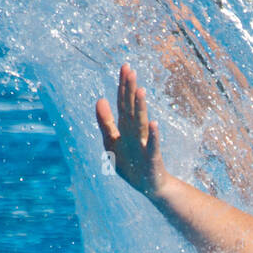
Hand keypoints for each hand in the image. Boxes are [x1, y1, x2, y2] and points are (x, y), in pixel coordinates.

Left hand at [96, 63, 167, 197]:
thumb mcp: (112, 143)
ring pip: (141, 123)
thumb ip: (104, 122)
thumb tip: (99, 99)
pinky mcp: (152, 158)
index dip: (122, 86)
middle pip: (131, 108)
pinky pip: (152, 146)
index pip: (123, 103)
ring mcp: (144, 144)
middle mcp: (136, 133)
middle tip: (130, 69)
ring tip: (140, 90)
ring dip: (140, 107)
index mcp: (126, 128)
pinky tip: (153, 124)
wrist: (150, 186)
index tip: (124, 66)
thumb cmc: (131, 164)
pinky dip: (152, 135)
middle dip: (130, 90)